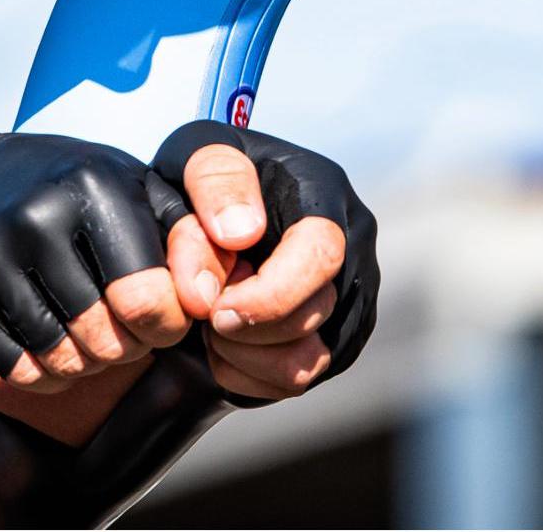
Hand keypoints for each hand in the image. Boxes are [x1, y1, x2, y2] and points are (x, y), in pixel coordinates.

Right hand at [0, 134, 190, 388]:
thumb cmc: (84, 194)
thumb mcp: (143, 193)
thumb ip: (192, 239)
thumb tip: (209, 301)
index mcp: (92, 185)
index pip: (145, 297)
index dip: (166, 324)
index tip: (164, 318)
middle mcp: (32, 217)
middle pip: (103, 337)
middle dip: (126, 347)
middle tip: (124, 328)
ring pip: (60, 359)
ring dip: (88, 364)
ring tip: (92, 335)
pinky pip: (16, 371)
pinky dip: (46, 374)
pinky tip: (53, 346)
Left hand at [151, 122, 378, 401]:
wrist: (204, 221)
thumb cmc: (197, 186)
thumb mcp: (188, 160)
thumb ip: (212, 183)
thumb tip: (241, 234)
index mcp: (323, 189)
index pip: (321, 254)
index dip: (268, 295)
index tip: (212, 309)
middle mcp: (353, 239)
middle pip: (313, 314)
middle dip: (245, 328)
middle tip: (201, 314)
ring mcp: (354, 289)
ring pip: (309, 361)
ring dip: (244, 356)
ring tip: (211, 326)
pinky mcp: (341, 333)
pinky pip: (300, 380)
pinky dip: (251, 375)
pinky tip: (227, 342)